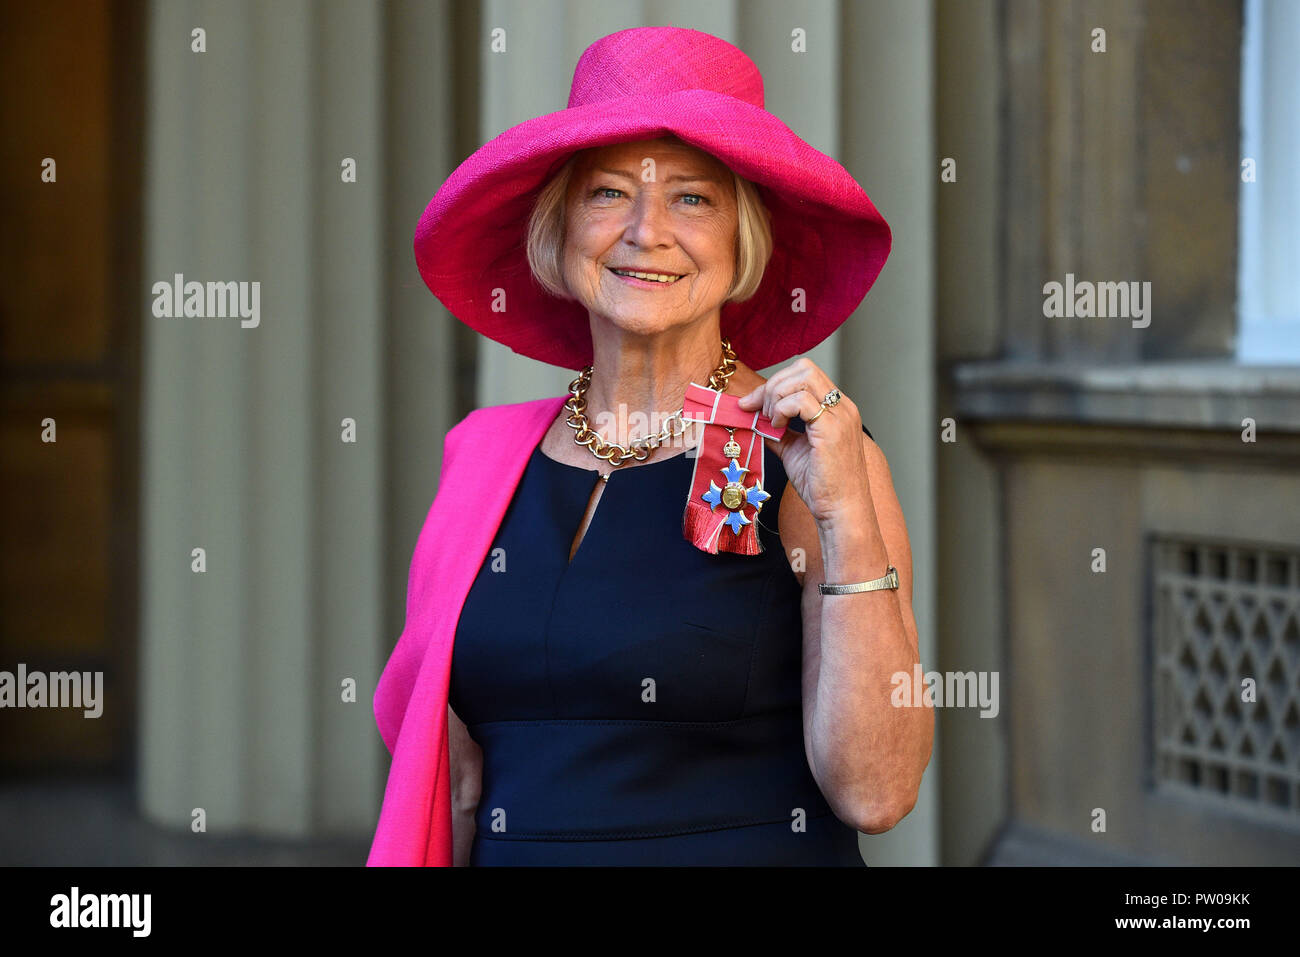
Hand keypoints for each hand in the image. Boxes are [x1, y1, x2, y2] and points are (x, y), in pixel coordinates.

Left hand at [736, 357, 871, 528]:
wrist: (841, 510)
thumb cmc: (822, 485)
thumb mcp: (793, 451)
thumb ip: (777, 433)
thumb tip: (754, 420)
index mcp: (836, 408)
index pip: (805, 374)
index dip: (774, 384)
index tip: (751, 404)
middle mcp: (842, 406)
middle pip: (804, 368)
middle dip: (772, 385)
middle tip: (758, 410)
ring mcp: (840, 415)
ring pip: (802, 377)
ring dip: (775, 396)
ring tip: (770, 422)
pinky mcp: (832, 429)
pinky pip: (800, 400)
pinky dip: (781, 409)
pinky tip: (777, 428)